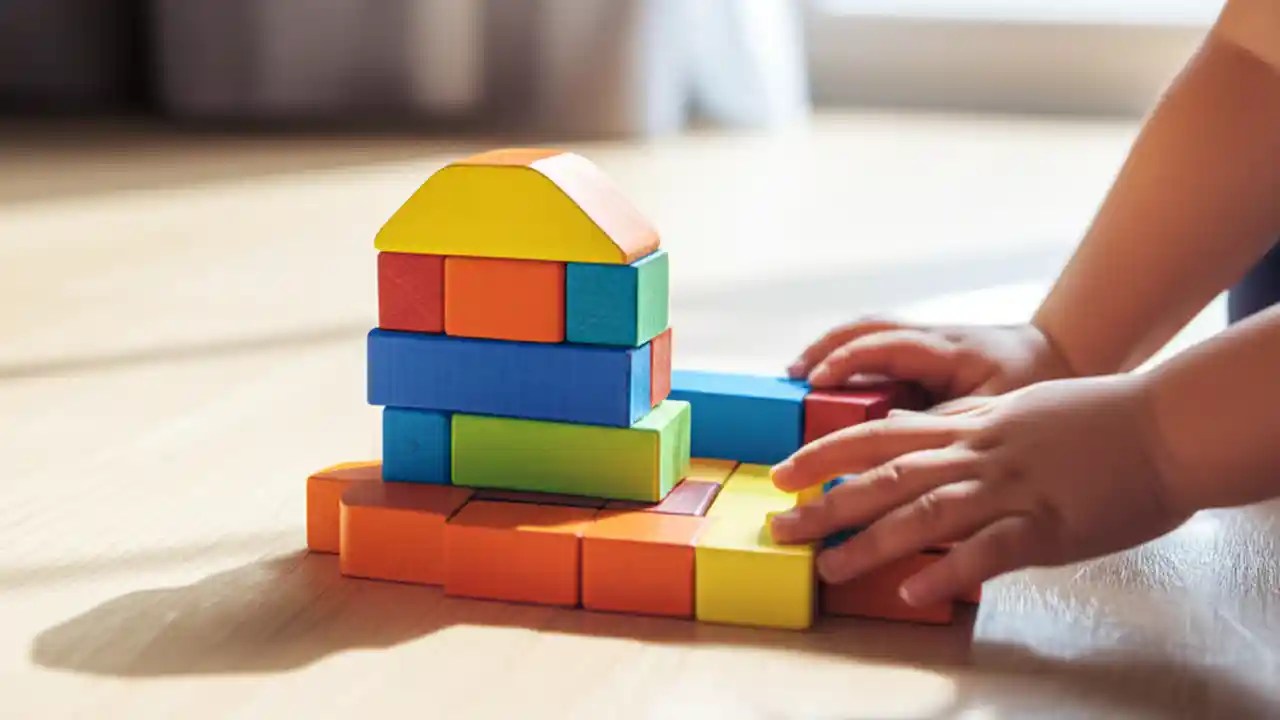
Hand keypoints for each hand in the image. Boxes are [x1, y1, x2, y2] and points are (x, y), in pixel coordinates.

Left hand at [769, 374, 1187, 605]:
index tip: (783, 471)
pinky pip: (989, 550)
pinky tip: (913, 589)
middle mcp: (977, 455)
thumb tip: (908, 428)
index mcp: (968, 429)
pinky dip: (948, 570)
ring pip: (924, 513)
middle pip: (886, 477)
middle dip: (826, 502)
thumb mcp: (1011, 409)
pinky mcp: (1046, 524)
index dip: (825, 453)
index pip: (879, 436)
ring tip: (830, 567)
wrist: (1163, 427)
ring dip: (871, 542)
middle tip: (780, 526)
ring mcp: (1009, 489)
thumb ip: (958, 425)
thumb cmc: (1092, 419)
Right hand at [786, 319, 1074, 401]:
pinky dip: (850, 362)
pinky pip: (879, 349)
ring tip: (801, 379)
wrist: (1066, 353)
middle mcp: (931, 336)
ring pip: (868, 333)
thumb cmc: (1037, 384)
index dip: (845, 361)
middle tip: (793, 377)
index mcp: (948, 347)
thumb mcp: (999, 410)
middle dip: (824, 349)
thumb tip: (894, 433)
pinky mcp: (926, 353)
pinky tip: (835, 388)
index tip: (815, 382)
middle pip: (865, 327)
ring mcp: (927, 341)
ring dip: (832, 352)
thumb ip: (949, 421)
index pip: (884, 343)